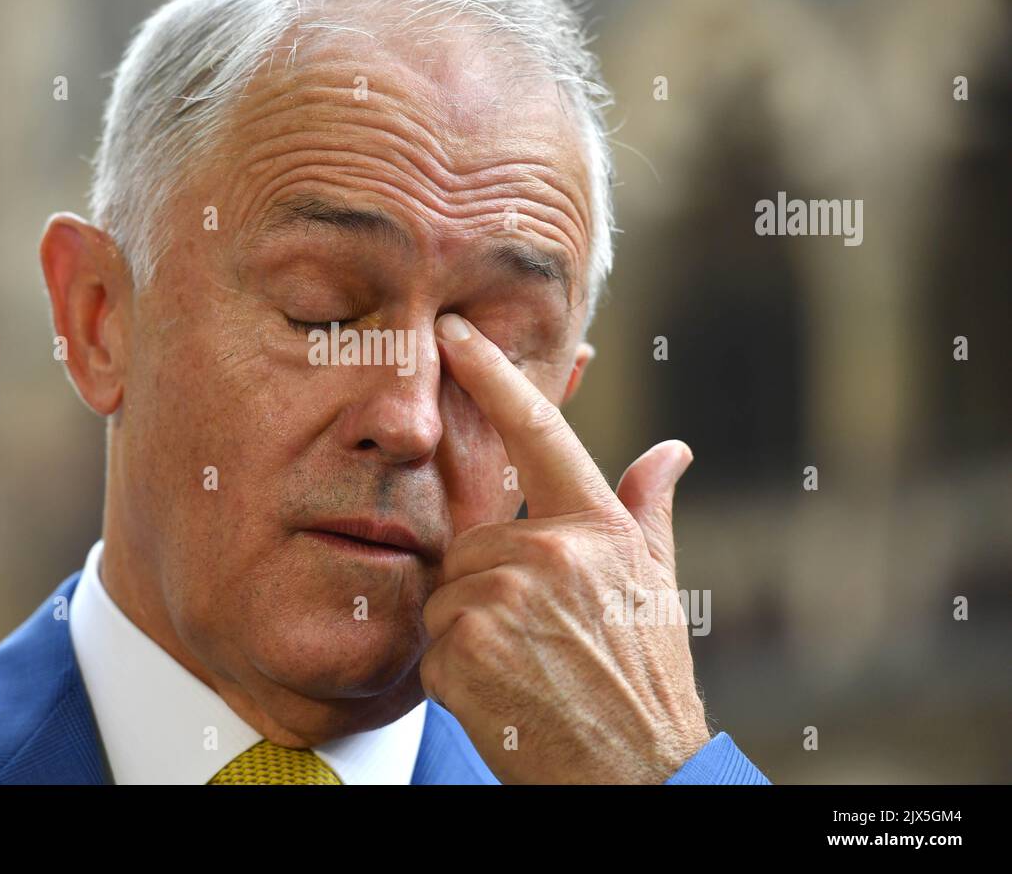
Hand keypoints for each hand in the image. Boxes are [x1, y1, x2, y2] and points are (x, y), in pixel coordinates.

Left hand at [420, 313, 710, 783]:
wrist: (637, 775)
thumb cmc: (643, 677)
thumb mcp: (655, 584)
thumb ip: (647, 508)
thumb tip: (672, 451)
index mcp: (596, 527)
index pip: (537, 430)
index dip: (491, 374)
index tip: (453, 331)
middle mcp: (552, 550)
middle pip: (470, 541)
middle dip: (486, 586)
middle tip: (536, 638)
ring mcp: (507, 597)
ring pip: (446, 592)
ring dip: (470, 631)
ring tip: (525, 666)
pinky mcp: (467, 647)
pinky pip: (433, 642)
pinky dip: (456, 672)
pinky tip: (503, 694)